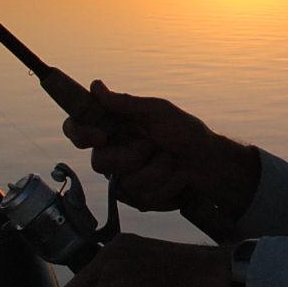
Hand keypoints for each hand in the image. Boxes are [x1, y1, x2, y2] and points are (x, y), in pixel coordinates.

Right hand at [62, 80, 258, 214]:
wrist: (210, 163)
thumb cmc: (186, 133)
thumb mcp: (158, 112)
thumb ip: (125, 104)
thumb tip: (95, 86)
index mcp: (114, 128)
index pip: (76, 129)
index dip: (80, 133)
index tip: (101, 137)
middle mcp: (113, 154)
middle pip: (100, 163)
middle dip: (134, 155)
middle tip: (155, 145)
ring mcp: (124, 179)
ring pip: (125, 183)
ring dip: (157, 171)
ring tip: (173, 161)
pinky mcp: (139, 199)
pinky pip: (142, 199)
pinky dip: (166, 186)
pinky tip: (178, 178)